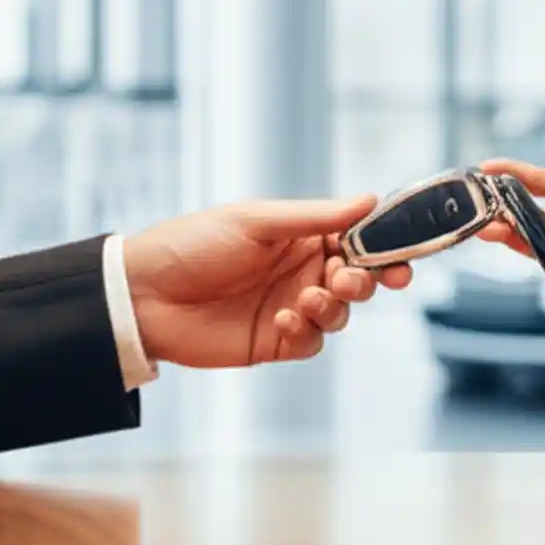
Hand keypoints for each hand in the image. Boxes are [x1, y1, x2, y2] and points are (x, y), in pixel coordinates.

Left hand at [123, 196, 411, 367]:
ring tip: (305, 300)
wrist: (143, 294)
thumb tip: (369, 201)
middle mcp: (303, 272)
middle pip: (360, 281)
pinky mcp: (276, 342)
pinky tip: (283, 319)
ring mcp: (292, 308)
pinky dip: (307, 332)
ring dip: (333, 307)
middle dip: (365, 281)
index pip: (358, 241)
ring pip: (341, 314)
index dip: (384, 249)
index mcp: (303, 237)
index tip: (401, 257)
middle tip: (347, 280)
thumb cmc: (193, 244)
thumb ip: (315, 217)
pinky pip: (312, 342)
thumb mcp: (256, 220)